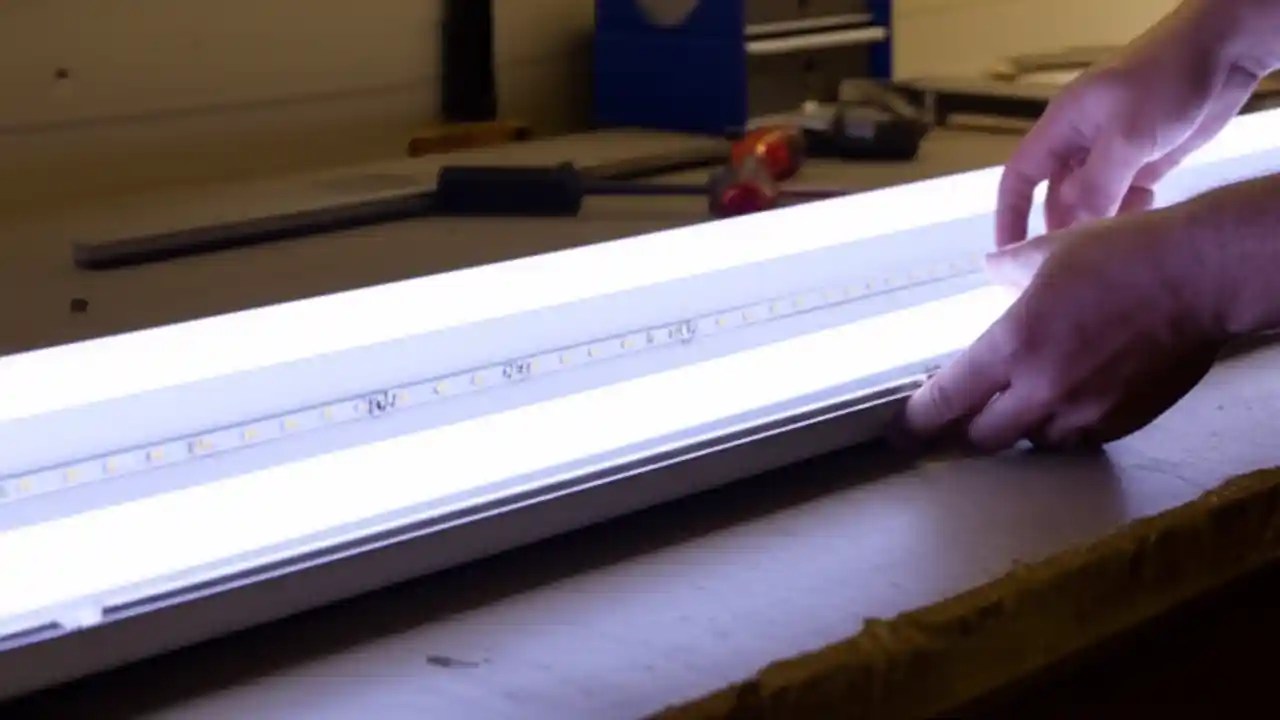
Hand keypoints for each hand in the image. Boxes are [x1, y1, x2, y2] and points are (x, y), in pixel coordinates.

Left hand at [904, 206, 1225, 451]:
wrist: (1202, 276)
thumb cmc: (1126, 254)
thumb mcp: (1054, 251)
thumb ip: (1011, 267)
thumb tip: (989, 266)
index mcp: (1014, 344)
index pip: (948, 397)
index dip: (919, 419)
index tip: (903, 430)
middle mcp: (1042, 388)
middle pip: (983, 436)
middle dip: (969, 428)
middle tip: (966, 415)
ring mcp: (1084, 411)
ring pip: (1032, 442)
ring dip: (1021, 427)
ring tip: (1026, 400)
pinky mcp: (1122, 422)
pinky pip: (1077, 440)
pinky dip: (1064, 427)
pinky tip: (1070, 400)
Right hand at [996, 0, 1270, 247]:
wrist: (1222, 53)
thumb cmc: (1164, 81)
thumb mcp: (1127, 135)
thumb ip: (1098, 186)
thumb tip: (1074, 232)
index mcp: (1062, 129)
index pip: (1019, 177)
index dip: (1009, 215)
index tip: (1007, 255)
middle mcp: (1082, 143)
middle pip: (1058, 197)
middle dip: (1059, 229)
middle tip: (1069, 268)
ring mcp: (1115, 153)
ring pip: (1094, 201)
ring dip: (1097, 227)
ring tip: (1102, 259)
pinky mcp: (1147, 160)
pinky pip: (1127, 198)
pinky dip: (1129, 217)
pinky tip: (1137, 234)